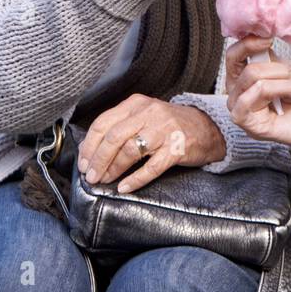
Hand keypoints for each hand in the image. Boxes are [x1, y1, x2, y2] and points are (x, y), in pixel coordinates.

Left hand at [77, 94, 227, 193]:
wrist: (206, 127)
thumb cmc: (168, 125)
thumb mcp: (143, 116)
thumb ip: (118, 127)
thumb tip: (88, 149)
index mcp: (136, 104)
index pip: (103, 123)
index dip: (89, 146)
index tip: (84, 163)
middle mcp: (149, 113)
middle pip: (114, 137)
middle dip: (98, 160)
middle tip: (91, 176)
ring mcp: (164, 130)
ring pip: (130, 151)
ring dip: (113, 169)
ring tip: (105, 181)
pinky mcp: (176, 148)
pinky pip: (151, 167)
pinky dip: (135, 180)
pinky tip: (124, 187)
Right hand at [225, 35, 290, 173]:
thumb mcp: (284, 69)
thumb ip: (267, 56)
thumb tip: (257, 36)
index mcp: (241, 78)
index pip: (232, 56)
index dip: (248, 43)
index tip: (268, 40)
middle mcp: (235, 93)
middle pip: (248, 68)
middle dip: (277, 69)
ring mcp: (239, 110)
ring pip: (254, 80)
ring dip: (282, 82)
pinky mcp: (247, 125)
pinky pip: (248, 100)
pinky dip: (275, 92)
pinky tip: (285, 99)